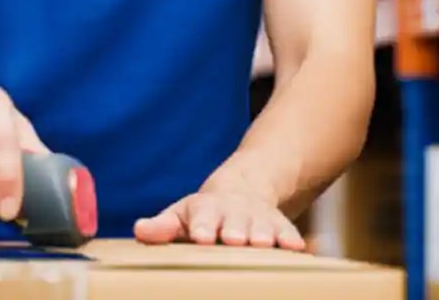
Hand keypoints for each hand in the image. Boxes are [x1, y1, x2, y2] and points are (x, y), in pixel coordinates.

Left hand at [133, 165, 305, 250]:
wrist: (241, 191)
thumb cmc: (203, 214)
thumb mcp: (180, 216)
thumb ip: (162, 227)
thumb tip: (139, 229)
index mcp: (206, 210)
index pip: (203, 217)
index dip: (203, 226)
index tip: (202, 236)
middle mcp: (234, 212)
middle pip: (236, 221)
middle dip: (236, 230)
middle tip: (235, 240)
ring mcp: (258, 218)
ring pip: (263, 227)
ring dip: (264, 234)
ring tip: (264, 244)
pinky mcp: (279, 226)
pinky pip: (288, 232)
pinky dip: (292, 239)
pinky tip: (298, 248)